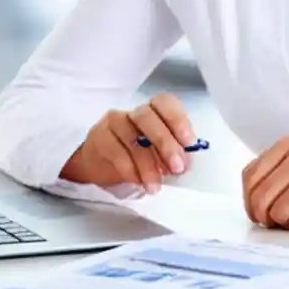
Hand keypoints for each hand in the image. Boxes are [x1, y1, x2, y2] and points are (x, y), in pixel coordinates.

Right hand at [59, 93, 196, 193]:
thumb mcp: (159, 156)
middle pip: (148, 117)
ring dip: (147, 165)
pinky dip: (130, 169)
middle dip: (165, 142)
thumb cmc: (135, 157)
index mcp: (154, 111)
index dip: (178, 120)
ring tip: (155, 185)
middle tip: (176, 167)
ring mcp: (114, 122)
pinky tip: (138, 182)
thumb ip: (173, 155)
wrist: (98, 165)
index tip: (189, 143)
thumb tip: (185, 162)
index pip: (165, 103)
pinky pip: (116, 152)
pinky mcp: (99, 138)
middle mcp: (134, 113)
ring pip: (131, 137)